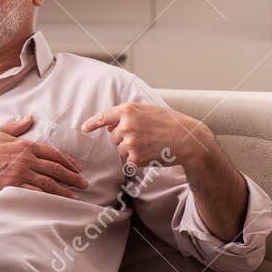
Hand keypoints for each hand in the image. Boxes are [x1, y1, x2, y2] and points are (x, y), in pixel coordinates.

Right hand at [0, 115, 87, 197]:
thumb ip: (17, 126)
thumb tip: (29, 118)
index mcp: (24, 144)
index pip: (52, 153)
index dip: (67, 160)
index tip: (77, 167)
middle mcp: (25, 158)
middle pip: (55, 168)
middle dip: (72, 177)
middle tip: (84, 184)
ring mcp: (19, 172)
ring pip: (48, 182)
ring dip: (65, 190)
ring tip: (76, 196)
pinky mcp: (12, 185)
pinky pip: (34, 193)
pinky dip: (48, 198)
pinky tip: (56, 203)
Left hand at [82, 102, 212, 173]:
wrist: (187, 140)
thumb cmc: (170, 123)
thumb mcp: (148, 110)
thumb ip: (128, 115)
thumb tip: (109, 126)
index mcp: (128, 110)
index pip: (104, 116)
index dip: (92, 123)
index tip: (84, 128)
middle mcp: (126, 125)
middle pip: (113, 137)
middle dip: (124, 138)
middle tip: (145, 136)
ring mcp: (130, 142)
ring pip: (121, 150)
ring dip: (131, 150)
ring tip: (150, 144)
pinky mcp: (135, 158)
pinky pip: (129, 161)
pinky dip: (138, 160)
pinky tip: (152, 153)